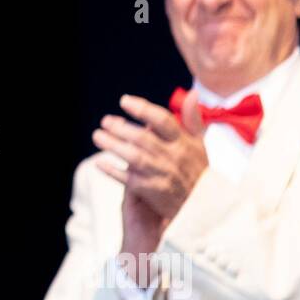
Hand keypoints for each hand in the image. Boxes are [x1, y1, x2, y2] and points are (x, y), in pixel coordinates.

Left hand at [92, 92, 207, 221]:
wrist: (202, 206)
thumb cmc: (197, 170)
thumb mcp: (200, 144)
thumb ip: (192, 118)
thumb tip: (192, 94)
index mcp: (183, 143)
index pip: (163, 120)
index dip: (142, 109)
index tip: (125, 101)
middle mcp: (172, 157)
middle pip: (143, 138)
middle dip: (121, 128)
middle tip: (105, 121)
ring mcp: (161, 174)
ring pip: (133, 156)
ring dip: (113, 145)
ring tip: (98, 136)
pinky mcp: (151, 191)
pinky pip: (127, 179)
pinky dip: (112, 170)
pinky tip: (100, 162)